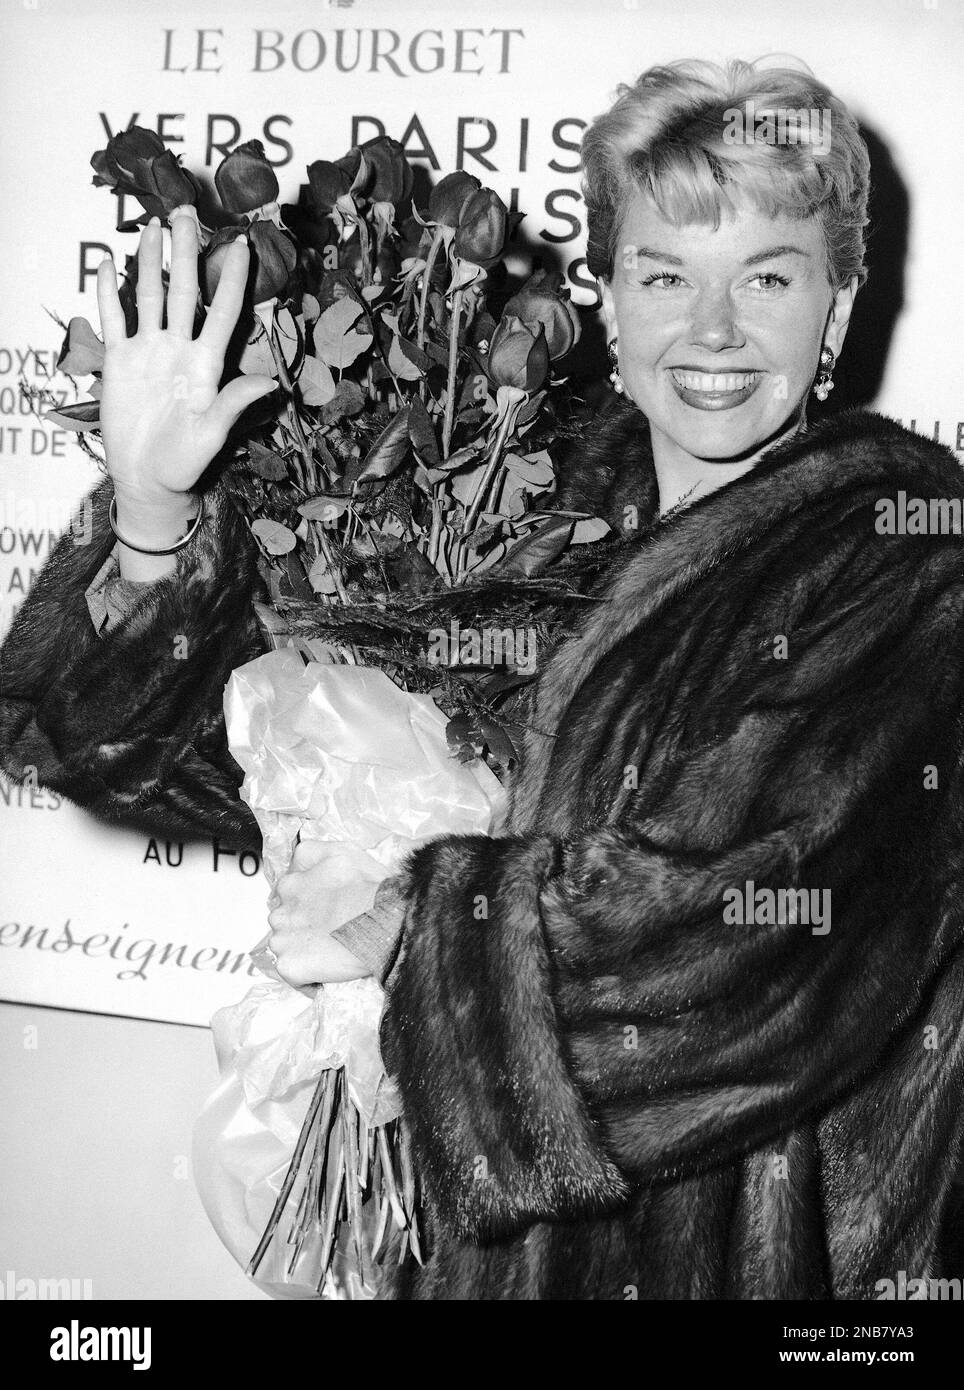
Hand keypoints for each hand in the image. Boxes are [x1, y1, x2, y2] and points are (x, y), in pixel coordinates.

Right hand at [95, 208, 276, 503]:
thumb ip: (234, 404)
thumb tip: (272, 383)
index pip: (223, 311)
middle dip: (186, 251)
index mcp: (207, 363)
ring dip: (150, 261)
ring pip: (149, 295)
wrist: (147, 480)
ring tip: (152, 226)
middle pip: (184, 290)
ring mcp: (149, 351)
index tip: (240, 242)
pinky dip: (108, 295)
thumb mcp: (212, 435)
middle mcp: (180, 348)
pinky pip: (114, 320)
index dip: (231, 277)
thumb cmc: (185, 463)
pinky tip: (107, 268)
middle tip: (187, 211)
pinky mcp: (120, 361)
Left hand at [267, 840, 375, 986]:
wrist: (382, 923)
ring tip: (330, 950)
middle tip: (329, 930)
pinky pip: (291, 974)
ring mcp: (282, 941)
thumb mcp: (341, 852)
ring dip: (302, 949)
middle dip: (302, 926)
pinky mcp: (289, 967)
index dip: (307, 902)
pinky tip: (326, 969)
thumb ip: (312, 852)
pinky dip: (306, 975)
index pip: (287, 894)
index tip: (324, 909)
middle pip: (284, 921)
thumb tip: (298, 859)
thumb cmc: (368, 889)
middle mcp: (280, 912)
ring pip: (284, 947)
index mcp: (290, 884)